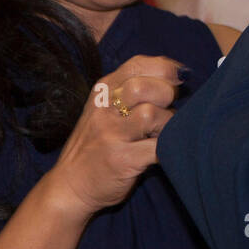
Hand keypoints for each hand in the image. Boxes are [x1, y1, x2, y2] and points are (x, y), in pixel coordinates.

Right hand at [47, 55, 183, 217]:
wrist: (70, 185)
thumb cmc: (96, 144)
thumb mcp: (104, 108)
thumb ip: (131, 90)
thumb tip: (177, 75)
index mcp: (103, 91)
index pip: (139, 63)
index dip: (166, 69)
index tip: (178, 81)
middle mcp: (104, 108)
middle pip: (145, 86)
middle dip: (167, 95)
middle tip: (167, 111)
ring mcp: (111, 135)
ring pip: (153, 115)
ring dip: (168, 125)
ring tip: (161, 134)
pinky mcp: (122, 160)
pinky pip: (158, 147)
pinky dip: (169, 148)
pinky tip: (164, 151)